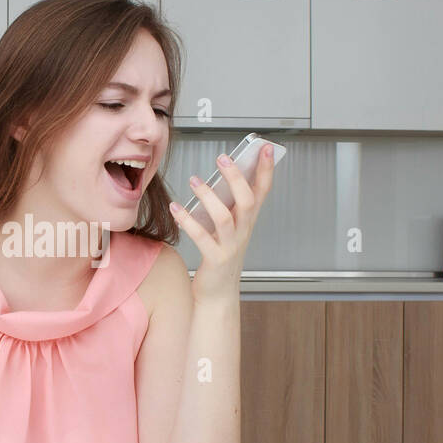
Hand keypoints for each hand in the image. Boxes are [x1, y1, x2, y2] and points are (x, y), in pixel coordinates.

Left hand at [170, 143, 276, 300]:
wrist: (219, 294)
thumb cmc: (221, 257)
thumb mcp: (229, 228)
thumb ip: (227, 206)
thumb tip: (217, 179)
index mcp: (248, 221)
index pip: (262, 191)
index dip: (266, 170)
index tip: (265, 148)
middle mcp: (243, 232)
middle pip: (247, 201)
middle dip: (237, 177)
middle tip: (224, 157)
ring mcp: (231, 246)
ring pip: (224, 217)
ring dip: (208, 196)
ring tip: (194, 180)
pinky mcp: (215, 259)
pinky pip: (201, 237)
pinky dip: (187, 221)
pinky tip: (176, 208)